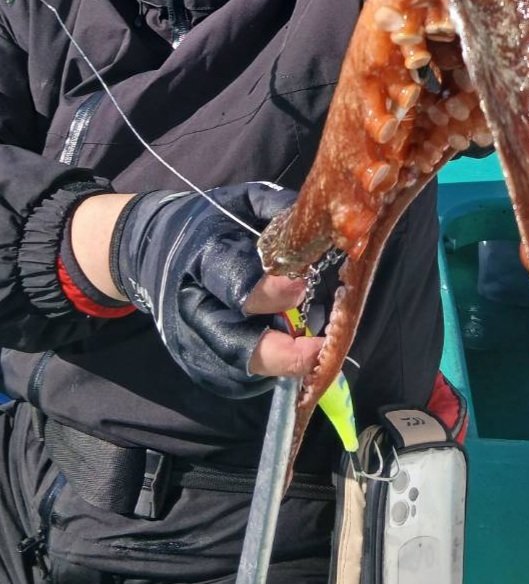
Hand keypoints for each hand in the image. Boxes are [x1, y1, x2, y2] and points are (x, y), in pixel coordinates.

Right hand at [110, 183, 319, 397]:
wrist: (150, 247)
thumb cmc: (207, 222)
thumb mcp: (239, 202)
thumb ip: (278, 212)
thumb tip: (322, 224)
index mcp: (200, 259)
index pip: (234, 283)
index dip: (271, 290)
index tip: (304, 285)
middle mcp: (190, 307)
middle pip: (234, 344)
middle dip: (281, 353)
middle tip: (320, 348)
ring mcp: (188, 341)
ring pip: (238, 371)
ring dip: (280, 367)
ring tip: (313, 352)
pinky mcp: (192, 362)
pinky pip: (234, 381)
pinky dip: (266, 376)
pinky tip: (288, 359)